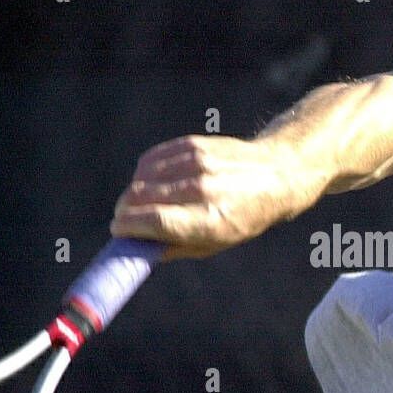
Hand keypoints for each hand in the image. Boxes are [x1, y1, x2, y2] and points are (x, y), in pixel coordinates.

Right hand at [109, 134, 324, 262]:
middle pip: (142, 199)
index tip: (117, 230)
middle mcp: (203, 190)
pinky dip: (143, 172)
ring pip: (142, 178)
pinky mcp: (193, 145)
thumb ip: (174, 247)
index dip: (127, 226)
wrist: (275, 174)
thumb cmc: (243, 217)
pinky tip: (149, 182)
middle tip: (122, 218)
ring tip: (139, 202)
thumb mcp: (215, 243)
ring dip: (133, 192)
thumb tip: (135, 247)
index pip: (154, 221)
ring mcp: (198, 164)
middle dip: (124, 211)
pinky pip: (152, 159)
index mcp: (210, 221)